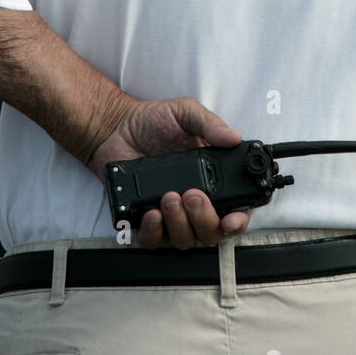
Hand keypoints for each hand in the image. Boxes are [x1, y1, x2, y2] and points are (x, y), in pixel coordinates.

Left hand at [87, 95, 250, 248]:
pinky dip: (154, 232)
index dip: (238, 220)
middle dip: (205, 219)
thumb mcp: (186, 113)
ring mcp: (170, 215)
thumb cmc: (153, 121)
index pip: (236, 210)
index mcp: (212, 180)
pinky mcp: (144, 220)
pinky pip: (153, 241)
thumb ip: (210, 124)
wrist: (116, 127)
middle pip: (211, 232)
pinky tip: (152, 213)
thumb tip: (234, 137)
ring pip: (185, 240)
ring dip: (180, 224)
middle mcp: (194, 203)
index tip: (230, 219)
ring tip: (169, 197)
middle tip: (193, 196)